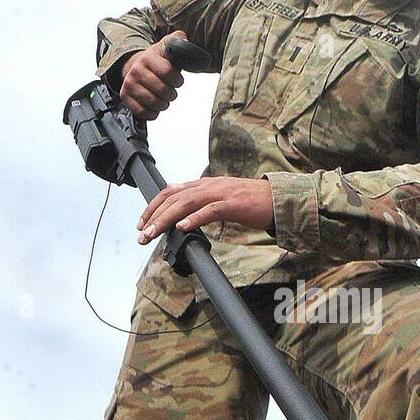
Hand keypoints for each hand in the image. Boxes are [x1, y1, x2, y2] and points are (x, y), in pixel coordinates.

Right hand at [120, 30, 187, 120]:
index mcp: (148, 57)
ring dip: (164, 103)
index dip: (177, 80)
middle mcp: (136, 70)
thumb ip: (179, 41)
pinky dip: (153, 113)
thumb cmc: (156, 60)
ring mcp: (129, 84)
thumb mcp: (167, 46)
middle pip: (163, 90)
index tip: (177, 80)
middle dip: (172, 93)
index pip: (168, 72)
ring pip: (154, 103)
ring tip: (163, 97)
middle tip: (170, 90)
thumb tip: (184, 41)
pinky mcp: (125, 97)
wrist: (136, 66)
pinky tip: (155, 105)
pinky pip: (143, 113)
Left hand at [138, 177, 274, 241]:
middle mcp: (209, 186)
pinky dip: (194, 218)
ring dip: (166, 219)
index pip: (170, 191)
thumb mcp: (220, 197)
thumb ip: (200, 199)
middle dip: (154, 216)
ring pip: (186, 203)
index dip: (153, 206)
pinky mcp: (234, 204)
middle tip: (142, 235)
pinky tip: (182, 227)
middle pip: (174, 198)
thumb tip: (179, 206)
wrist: (277, 199)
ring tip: (154, 233)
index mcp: (204, 184)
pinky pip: (210, 210)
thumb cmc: (250, 201)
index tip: (142, 223)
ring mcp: (221, 193)